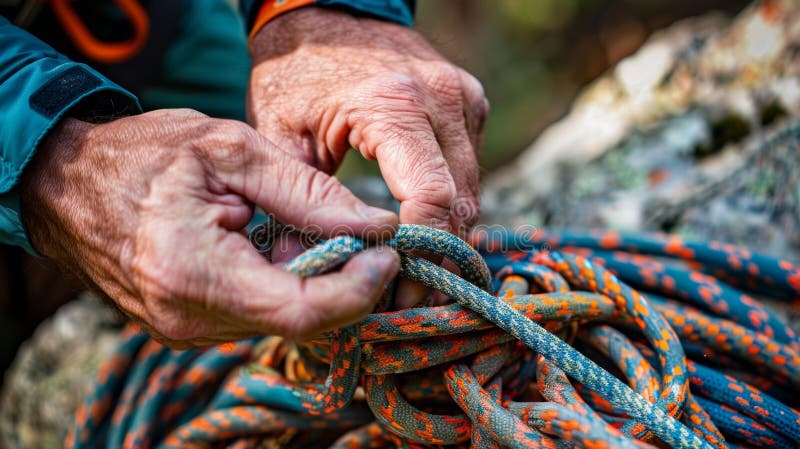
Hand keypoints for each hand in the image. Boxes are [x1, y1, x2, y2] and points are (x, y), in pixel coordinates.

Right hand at [19, 110, 399, 347]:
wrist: (68, 182)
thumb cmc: (144, 154)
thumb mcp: (230, 149)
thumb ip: (307, 191)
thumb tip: (377, 225)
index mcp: (194, 273)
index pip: (303, 311)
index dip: (359, 287)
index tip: (388, 251)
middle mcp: (189, 318)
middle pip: (300, 321)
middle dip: (343, 280)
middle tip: (358, 233)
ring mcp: (186, 329)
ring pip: (282, 319)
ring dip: (312, 278)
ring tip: (302, 225)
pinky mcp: (188, 326)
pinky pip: (257, 314)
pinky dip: (283, 282)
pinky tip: (273, 242)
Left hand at [248, 8, 487, 305]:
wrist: (328, 14)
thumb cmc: (297, 73)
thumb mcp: (282, 135)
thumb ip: (300, 201)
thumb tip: (311, 270)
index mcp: (392, 105)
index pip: (432, 198)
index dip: (422, 253)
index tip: (399, 290)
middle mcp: (442, 100)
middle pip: (461, 203)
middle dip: (439, 257)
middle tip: (411, 299)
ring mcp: (464, 98)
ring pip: (472, 190)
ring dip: (448, 236)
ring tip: (417, 275)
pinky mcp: (470, 103)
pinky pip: (469, 169)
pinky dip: (451, 205)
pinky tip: (425, 232)